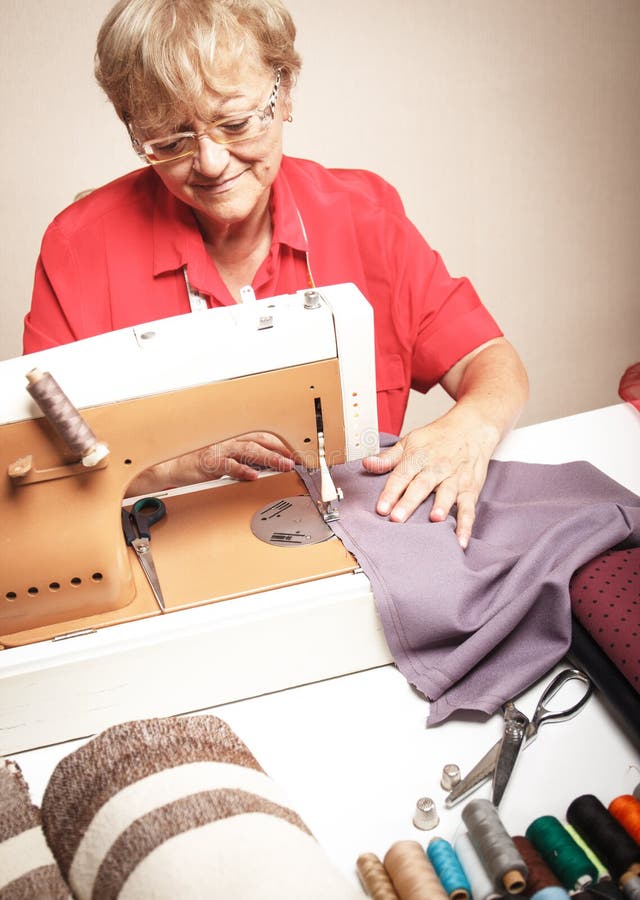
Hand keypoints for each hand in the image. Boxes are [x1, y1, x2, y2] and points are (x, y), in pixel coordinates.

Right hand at [126, 432, 294, 496]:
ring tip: (284, 466)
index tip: (296, 454)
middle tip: (297, 460)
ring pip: (249, 450)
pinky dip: (241, 470)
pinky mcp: (209, 462)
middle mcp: (228, 440)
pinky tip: (253, 475)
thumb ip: (244, 460)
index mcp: (233, 438)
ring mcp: (219, 450)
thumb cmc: (198, 463)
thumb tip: (267, 466)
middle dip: (281, 450)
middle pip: (260, 441)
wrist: (171, 467)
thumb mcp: (226, 460)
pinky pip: (228, 465)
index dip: (281, 444)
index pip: (262, 437)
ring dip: (269, 458)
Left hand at [361, 412, 498, 548]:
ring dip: (441, 507)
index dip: (391, 492)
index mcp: (418, 458)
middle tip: (397, 518)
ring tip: (434, 520)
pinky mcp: (470, 489)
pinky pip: (468, 508)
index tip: (381, 507)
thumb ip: (388, 458)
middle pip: (421, 486)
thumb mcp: (410, 441)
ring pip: (447, 494)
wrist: (471, 428)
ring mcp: (454, 479)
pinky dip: (466, 525)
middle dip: (409, 502)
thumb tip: (367, 464)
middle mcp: (436, 468)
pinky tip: (461, 540)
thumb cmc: (438, 437)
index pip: (402, 475)